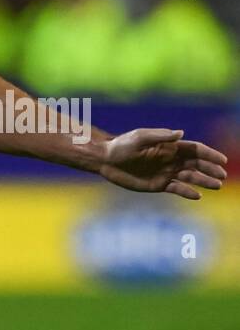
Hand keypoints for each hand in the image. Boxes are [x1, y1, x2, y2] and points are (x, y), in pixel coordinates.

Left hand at [99, 129, 227, 200]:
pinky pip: (176, 188)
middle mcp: (171, 160)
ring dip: (204, 181)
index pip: (195, 150)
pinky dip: (187, 192)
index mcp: (170, 147)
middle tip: (223, 175)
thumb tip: (181, 134)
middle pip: (197, 164)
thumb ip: (160, 136)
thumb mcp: (140, 137)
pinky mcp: (158, 185)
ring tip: (217, 185)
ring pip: (190, 177)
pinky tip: (198, 196)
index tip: (222, 160)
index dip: (210, 154)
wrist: (107, 160)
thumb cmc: (122, 145)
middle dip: (211, 169)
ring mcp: (166, 173)